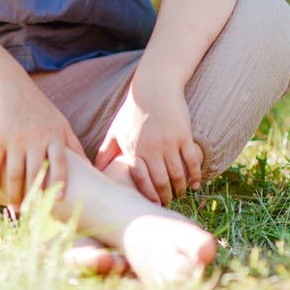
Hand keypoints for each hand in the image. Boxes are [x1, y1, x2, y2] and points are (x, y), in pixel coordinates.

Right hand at [0, 77, 86, 207]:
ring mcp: (15, 137)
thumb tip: (90, 168)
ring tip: (16, 208)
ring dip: (14, 193)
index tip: (59, 199)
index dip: (59, 181)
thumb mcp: (60, 121)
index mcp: (53, 135)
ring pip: (14, 172)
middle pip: (35, 172)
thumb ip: (73, 144)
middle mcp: (35, 137)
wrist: (9, 85)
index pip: (60, 162)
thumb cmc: (38, 107)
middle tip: (34, 214)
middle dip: (34, 195)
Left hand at [95, 80, 201, 205]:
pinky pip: (192, 162)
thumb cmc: (133, 110)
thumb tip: (95, 170)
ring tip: (180, 193)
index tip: (153, 203)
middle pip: (161, 183)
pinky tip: (195, 185)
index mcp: (133, 149)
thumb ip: (105, 152)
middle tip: (168, 202)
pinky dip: (194, 177)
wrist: (154, 86)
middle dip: (165, 196)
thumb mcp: (116, 129)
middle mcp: (150, 148)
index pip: (141, 181)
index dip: (149, 196)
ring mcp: (168, 143)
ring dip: (180, 189)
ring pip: (177, 176)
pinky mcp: (184, 136)